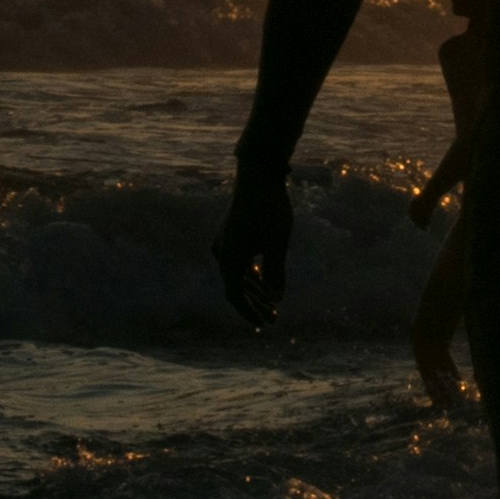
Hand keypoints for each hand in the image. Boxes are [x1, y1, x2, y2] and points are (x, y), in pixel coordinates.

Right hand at [213, 165, 293, 325]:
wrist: (259, 174)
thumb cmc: (270, 209)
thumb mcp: (277, 243)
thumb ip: (276, 273)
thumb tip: (276, 300)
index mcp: (229, 257)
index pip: (234, 295)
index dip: (249, 312)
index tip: (265, 324)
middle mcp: (222, 251)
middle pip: (236, 287)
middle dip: (255, 304)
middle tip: (274, 319)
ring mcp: (226, 241)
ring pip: (238, 274)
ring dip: (254, 290)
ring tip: (272, 304)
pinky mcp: (233, 233)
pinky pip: (238, 262)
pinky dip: (251, 274)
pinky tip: (262, 280)